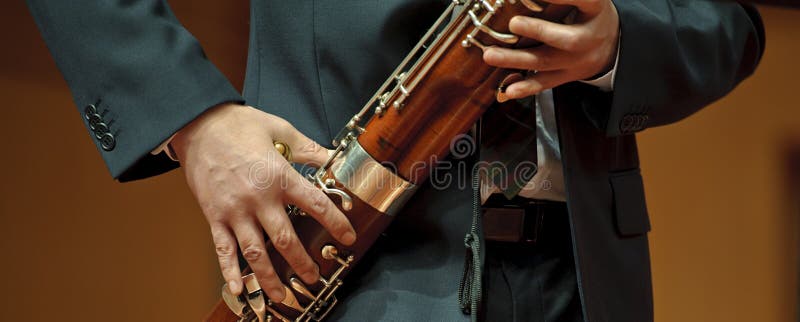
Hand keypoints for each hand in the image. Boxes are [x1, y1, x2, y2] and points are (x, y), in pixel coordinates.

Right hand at [170, 103, 355, 302]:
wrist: (196, 124)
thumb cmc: (238, 125)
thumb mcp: (280, 129)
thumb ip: (308, 148)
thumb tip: (333, 157)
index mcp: (278, 176)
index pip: (314, 204)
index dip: (335, 222)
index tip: (348, 237)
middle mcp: (258, 198)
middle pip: (285, 238)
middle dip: (302, 262)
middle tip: (313, 276)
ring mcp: (234, 210)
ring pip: (255, 251)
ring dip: (270, 277)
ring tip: (283, 295)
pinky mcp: (214, 216)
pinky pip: (223, 249)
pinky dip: (229, 271)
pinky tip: (237, 288)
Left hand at [483, 0, 619, 98]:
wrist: (612, 46)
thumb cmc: (588, 14)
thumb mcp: (585, 0)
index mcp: (595, 9)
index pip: (583, 0)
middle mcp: (588, 37)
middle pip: (566, 39)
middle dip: (538, 31)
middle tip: (514, 23)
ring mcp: (576, 60)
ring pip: (545, 62)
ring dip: (516, 60)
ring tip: (490, 55)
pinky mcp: (565, 76)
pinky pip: (544, 84)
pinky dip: (525, 87)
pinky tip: (507, 89)